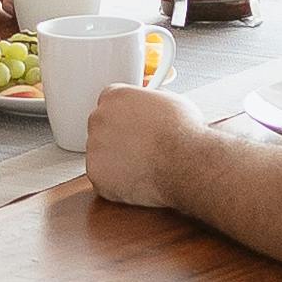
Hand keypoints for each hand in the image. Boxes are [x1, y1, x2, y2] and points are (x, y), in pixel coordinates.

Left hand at [83, 82, 188, 209]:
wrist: (187, 163)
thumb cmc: (184, 135)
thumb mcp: (168, 102)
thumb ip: (147, 104)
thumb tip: (149, 110)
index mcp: (115, 96)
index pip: (108, 104)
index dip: (123, 118)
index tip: (132, 128)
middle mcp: (99, 118)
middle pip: (102, 129)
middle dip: (117, 140)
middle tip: (140, 151)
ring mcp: (94, 146)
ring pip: (101, 156)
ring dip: (116, 163)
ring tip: (144, 167)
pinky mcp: (96, 174)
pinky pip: (103, 180)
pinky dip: (116, 185)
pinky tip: (138, 181)